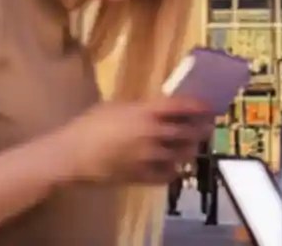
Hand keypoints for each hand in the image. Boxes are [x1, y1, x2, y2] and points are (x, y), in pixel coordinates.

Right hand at [53, 97, 213, 184]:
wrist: (73, 154)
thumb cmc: (90, 124)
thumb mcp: (117, 106)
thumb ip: (141, 108)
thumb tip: (159, 108)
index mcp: (145, 112)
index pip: (182, 107)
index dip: (199, 106)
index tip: (208, 106)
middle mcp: (153, 134)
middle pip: (188, 132)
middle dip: (201, 129)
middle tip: (206, 127)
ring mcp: (149, 157)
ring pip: (182, 155)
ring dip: (190, 150)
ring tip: (192, 146)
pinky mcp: (142, 176)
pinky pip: (168, 175)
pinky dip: (174, 170)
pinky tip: (174, 166)